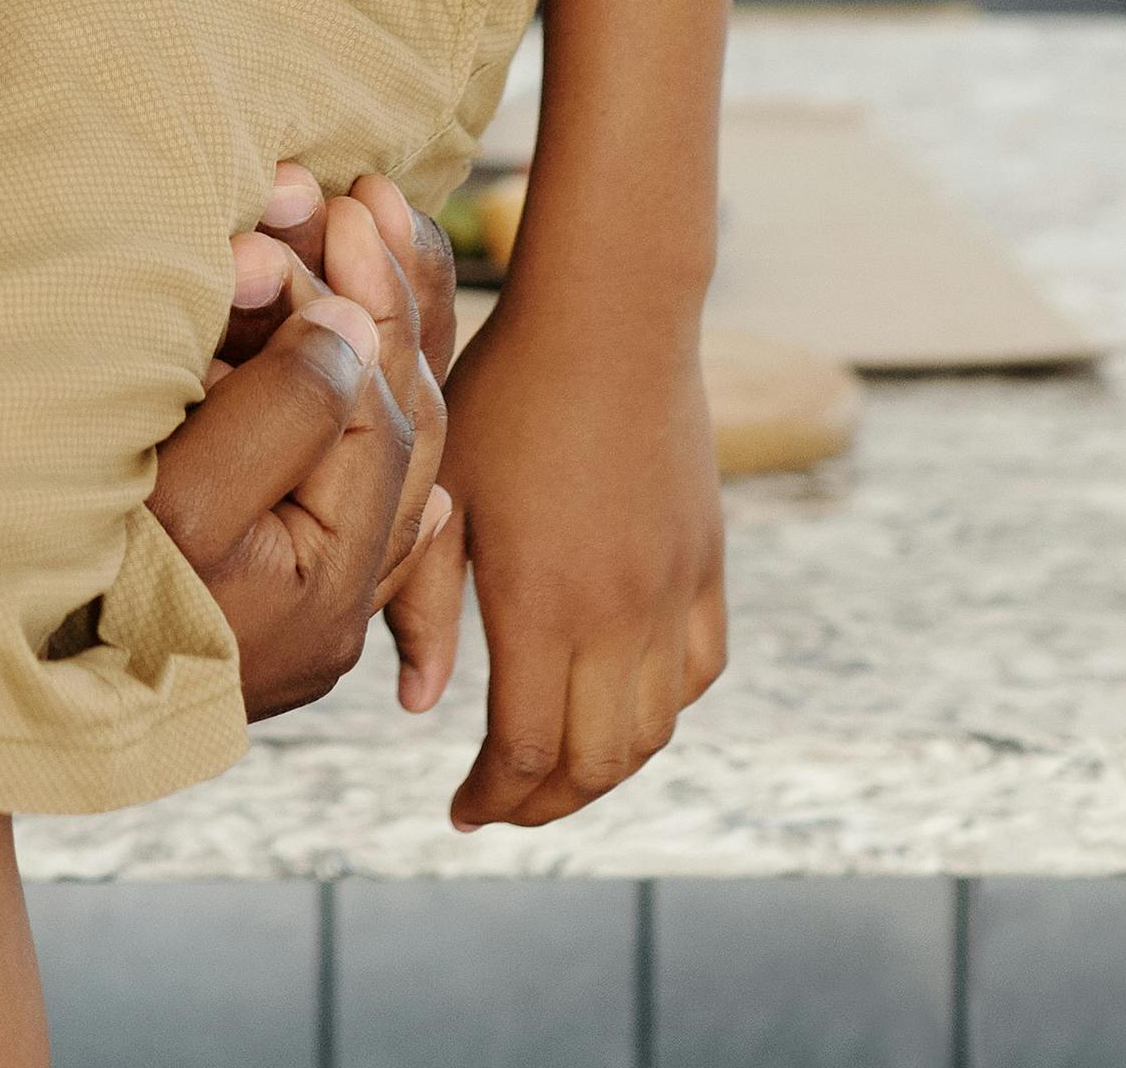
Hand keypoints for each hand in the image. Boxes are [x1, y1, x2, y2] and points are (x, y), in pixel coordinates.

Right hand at [154, 166, 456, 721]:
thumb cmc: (79, 597)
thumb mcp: (178, 500)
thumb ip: (275, 411)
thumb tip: (351, 324)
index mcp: (331, 579)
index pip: (375, 412)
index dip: (357, 303)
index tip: (326, 209)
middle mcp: (340, 603)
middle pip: (400, 428)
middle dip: (387, 304)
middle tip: (367, 195)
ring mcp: (308, 610)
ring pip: (385, 457)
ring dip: (379, 350)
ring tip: (373, 247)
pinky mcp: (268, 605)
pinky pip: (361, 501)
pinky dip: (373, 434)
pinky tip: (388, 402)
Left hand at [430, 287, 725, 825]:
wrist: (611, 314)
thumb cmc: (503, 389)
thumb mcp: (442, 484)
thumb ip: (426, 598)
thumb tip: (418, 705)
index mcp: (544, 603)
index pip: (527, 750)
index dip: (492, 798)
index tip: (459, 811)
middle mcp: (621, 612)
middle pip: (599, 761)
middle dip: (546, 802)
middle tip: (502, 806)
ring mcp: (675, 590)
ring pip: (656, 728)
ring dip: (606, 768)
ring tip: (555, 771)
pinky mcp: (707, 561)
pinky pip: (699, 670)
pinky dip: (662, 708)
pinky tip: (620, 702)